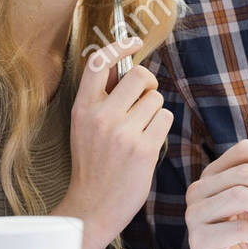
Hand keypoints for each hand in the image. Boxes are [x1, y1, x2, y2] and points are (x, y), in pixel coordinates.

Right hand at [55, 37, 173, 248]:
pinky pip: (165, 118)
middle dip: (148, 85)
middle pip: (140, 76)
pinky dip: (161, 127)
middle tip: (143, 102)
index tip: (133, 41)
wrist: (92, 207)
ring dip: (154, 111)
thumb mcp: (84, 127)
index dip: (118, 46)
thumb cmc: (92, 165)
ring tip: (140, 131)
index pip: (99, 63)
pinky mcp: (143, 148)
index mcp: (82, 108)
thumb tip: (123, 66)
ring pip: (156, 99)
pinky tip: (147, 143)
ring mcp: (123, 132)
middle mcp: (101, 116)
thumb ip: (101, 98)